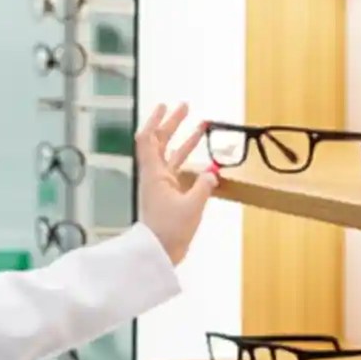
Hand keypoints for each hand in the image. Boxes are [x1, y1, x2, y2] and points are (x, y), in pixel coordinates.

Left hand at [134, 102, 218, 265]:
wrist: (158, 254)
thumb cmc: (169, 230)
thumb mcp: (192, 207)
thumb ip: (203, 187)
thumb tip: (212, 173)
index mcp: (154, 174)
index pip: (148, 139)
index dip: (155, 121)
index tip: (166, 106)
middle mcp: (155, 176)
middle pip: (161, 142)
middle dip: (173, 124)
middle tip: (185, 107)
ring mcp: (162, 186)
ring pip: (172, 156)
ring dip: (185, 140)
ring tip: (201, 126)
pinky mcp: (170, 197)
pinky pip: (180, 172)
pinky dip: (191, 162)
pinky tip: (206, 159)